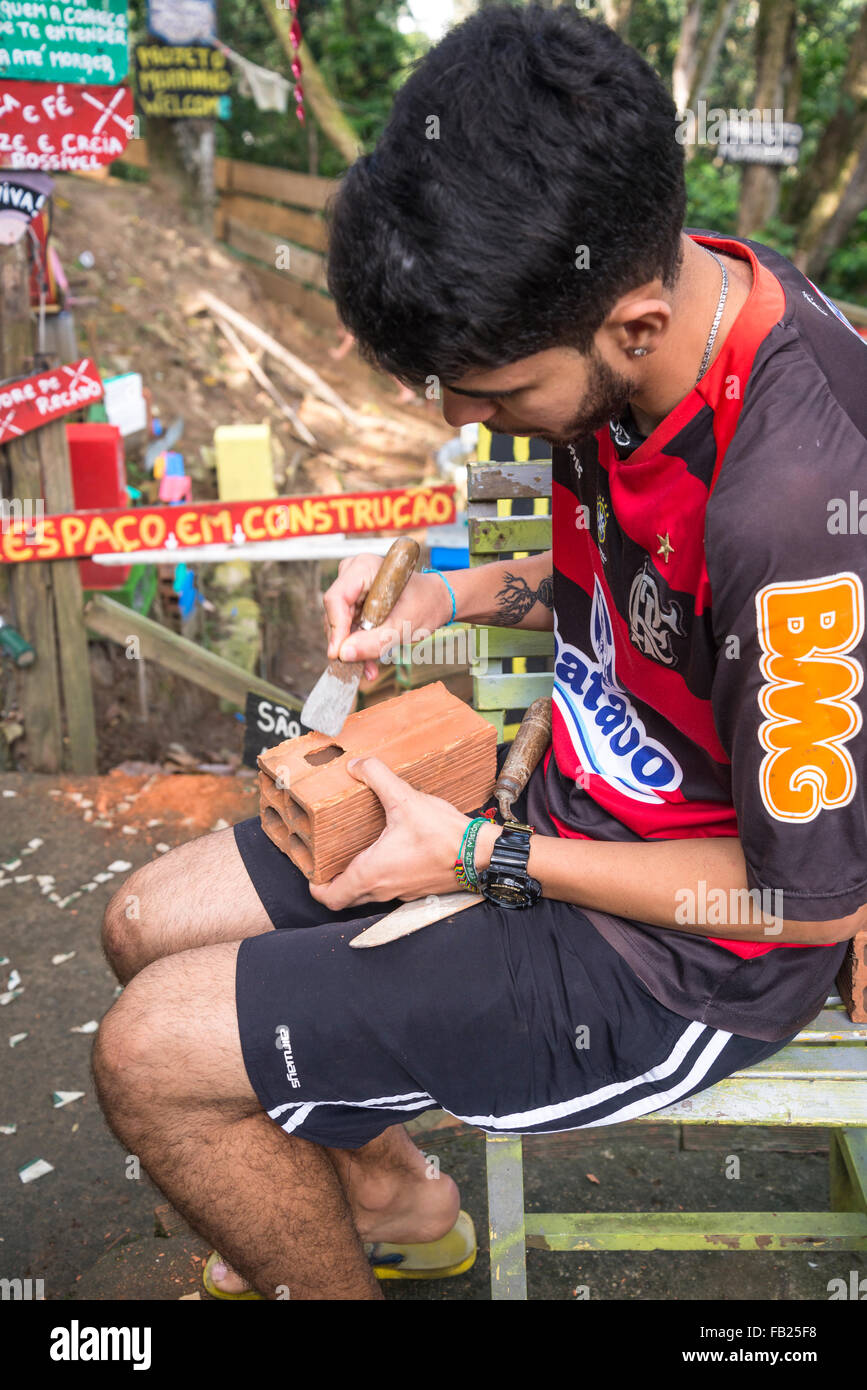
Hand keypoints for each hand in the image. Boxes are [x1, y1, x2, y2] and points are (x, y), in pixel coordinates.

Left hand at [308, 757, 495, 911]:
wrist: (482, 855)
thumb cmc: (443, 836)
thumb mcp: (405, 800)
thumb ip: (378, 778)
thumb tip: (358, 765)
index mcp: (371, 873)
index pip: (331, 897)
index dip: (316, 888)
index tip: (312, 875)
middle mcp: (384, 888)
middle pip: (349, 898)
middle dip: (336, 883)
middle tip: (331, 862)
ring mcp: (404, 892)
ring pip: (371, 894)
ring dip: (361, 879)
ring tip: (359, 853)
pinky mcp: (420, 889)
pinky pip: (392, 888)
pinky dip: (384, 876)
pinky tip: (391, 852)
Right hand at [322, 554, 453, 681]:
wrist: (436, 601)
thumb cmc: (426, 604)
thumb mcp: (403, 626)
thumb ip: (373, 641)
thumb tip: (343, 654)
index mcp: (364, 567)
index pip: (336, 598)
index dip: (335, 628)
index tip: (338, 654)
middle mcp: (352, 573)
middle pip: (334, 613)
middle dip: (346, 643)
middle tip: (361, 666)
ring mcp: (351, 587)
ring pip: (338, 623)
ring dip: (353, 648)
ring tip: (370, 668)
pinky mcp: (352, 601)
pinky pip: (346, 626)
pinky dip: (358, 645)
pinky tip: (369, 663)